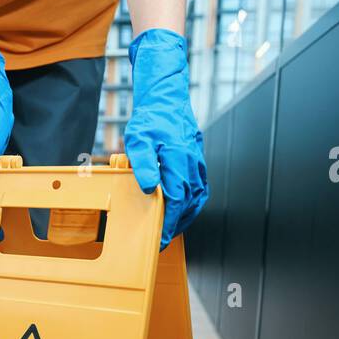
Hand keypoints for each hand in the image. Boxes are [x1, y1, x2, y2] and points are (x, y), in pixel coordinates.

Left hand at [124, 28, 208, 249]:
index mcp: (177, 159)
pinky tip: (183, 211)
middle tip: (163, 240)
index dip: (170, 221)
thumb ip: (142, 163)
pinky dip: (193, 203)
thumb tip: (149, 188)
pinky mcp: (197, 161)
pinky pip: (200, 187)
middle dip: (177, 224)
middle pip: (189, 202)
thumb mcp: (138, 138)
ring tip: (173, 230)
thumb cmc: (150, 119)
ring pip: (198, 197)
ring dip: (187, 216)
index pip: (177, 198)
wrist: (166, 99)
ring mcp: (197, 162)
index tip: (161, 237)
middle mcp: (192, 163)